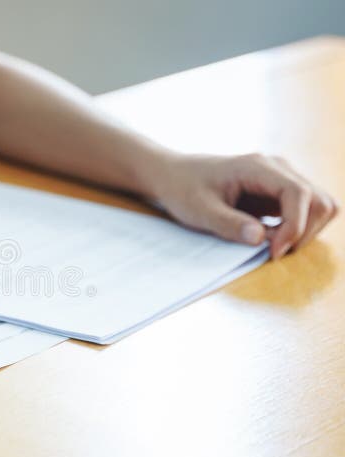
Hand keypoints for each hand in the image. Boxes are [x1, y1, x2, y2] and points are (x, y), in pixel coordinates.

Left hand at [151, 152, 338, 258]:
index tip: (273, 251)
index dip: (294, 226)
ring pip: (319, 206)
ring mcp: (282, 180)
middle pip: (319, 201)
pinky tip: (270, 239)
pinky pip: (305, 212)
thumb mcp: (199, 210)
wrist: (174, 176)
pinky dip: (297, 230)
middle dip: (304, 232)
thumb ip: (228, 224)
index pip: (298, 193)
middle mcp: (278, 169)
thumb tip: (261, 238)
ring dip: (304, 232)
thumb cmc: (183, 189)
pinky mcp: (279, 193)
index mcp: (258, 167)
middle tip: (273, 252)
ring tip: (272, 245)